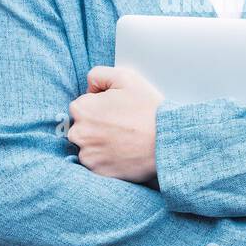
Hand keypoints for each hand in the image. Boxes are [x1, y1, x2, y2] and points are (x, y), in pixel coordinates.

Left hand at [68, 65, 164, 183]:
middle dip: (97, 125)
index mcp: (81, 109)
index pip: (82, 105)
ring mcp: (87, 155)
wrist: (167, 141)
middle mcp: (78, 133)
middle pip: (82, 127)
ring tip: (124, 139)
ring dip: (101, 143)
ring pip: (89, 146)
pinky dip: (108, 159)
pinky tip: (124, 152)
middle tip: (122, 125)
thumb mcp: (125, 77)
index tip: (117, 110)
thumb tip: (89, 88)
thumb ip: (98, 74)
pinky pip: (98, 164)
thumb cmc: (148, 109)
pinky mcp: (98, 172)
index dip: (100, 105)